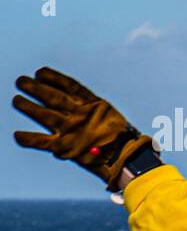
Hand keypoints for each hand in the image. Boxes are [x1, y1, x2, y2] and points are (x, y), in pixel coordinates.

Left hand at [13, 68, 153, 187]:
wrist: (126, 157)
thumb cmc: (123, 139)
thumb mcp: (111, 116)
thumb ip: (94, 108)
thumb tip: (82, 102)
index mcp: (92, 105)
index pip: (67, 86)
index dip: (52, 78)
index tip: (39, 72)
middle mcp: (78, 114)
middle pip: (51, 97)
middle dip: (34, 88)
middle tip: (21, 82)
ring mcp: (70, 130)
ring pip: (43, 114)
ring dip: (27, 106)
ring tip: (17, 100)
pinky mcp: (64, 147)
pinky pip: (41, 141)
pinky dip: (28, 139)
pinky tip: (17, 135)